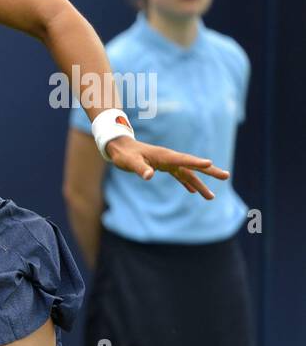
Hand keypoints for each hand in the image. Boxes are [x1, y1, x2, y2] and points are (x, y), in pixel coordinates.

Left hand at [105, 138, 228, 199]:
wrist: (120, 148)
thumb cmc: (124, 155)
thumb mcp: (130, 162)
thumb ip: (140, 169)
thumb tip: (149, 176)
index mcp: (164, 156)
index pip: (183, 160)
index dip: (196, 162)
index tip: (210, 163)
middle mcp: (170, 159)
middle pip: (192, 166)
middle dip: (210, 172)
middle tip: (226, 176)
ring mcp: (168, 162)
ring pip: (188, 174)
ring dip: (200, 184)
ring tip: (211, 197)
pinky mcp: (164, 166)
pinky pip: (179, 175)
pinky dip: (186, 183)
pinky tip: (192, 192)